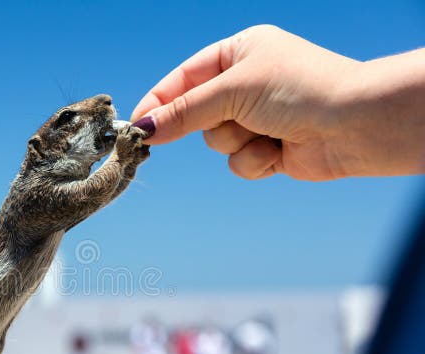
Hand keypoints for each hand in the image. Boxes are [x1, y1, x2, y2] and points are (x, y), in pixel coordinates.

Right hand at [131, 25, 424, 179]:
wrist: (355, 124)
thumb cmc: (300, 89)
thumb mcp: (232, 90)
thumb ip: (184, 111)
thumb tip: (143, 128)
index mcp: (239, 53)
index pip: (184, 78)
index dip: (160, 102)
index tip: (137, 126)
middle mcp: (246, 83)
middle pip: (196, 114)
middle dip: (209, 124)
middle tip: (218, 124)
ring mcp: (258, 117)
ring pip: (216, 142)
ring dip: (236, 142)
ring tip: (266, 131)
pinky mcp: (269, 147)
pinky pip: (238, 162)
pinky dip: (254, 160)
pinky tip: (279, 150)